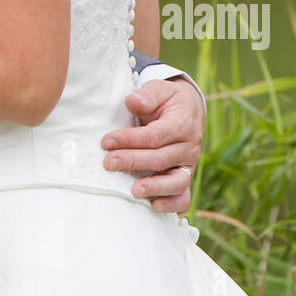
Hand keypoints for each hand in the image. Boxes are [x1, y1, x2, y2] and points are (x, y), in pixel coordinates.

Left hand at [100, 78, 203, 213]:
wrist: (189, 108)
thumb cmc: (168, 100)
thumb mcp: (159, 89)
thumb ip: (147, 95)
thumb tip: (132, 102)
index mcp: (181, 124)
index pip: (154, 136)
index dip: (129, 140)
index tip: (106, 142)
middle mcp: (188, 147)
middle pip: (160, 159)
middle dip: (132, 162)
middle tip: (108, 163)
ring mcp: (189, 164)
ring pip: (176, 181)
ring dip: (154, 187)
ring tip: (133, 191)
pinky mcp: (186, 176)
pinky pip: (183, 195)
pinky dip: (171, 204)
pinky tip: (154, 206)